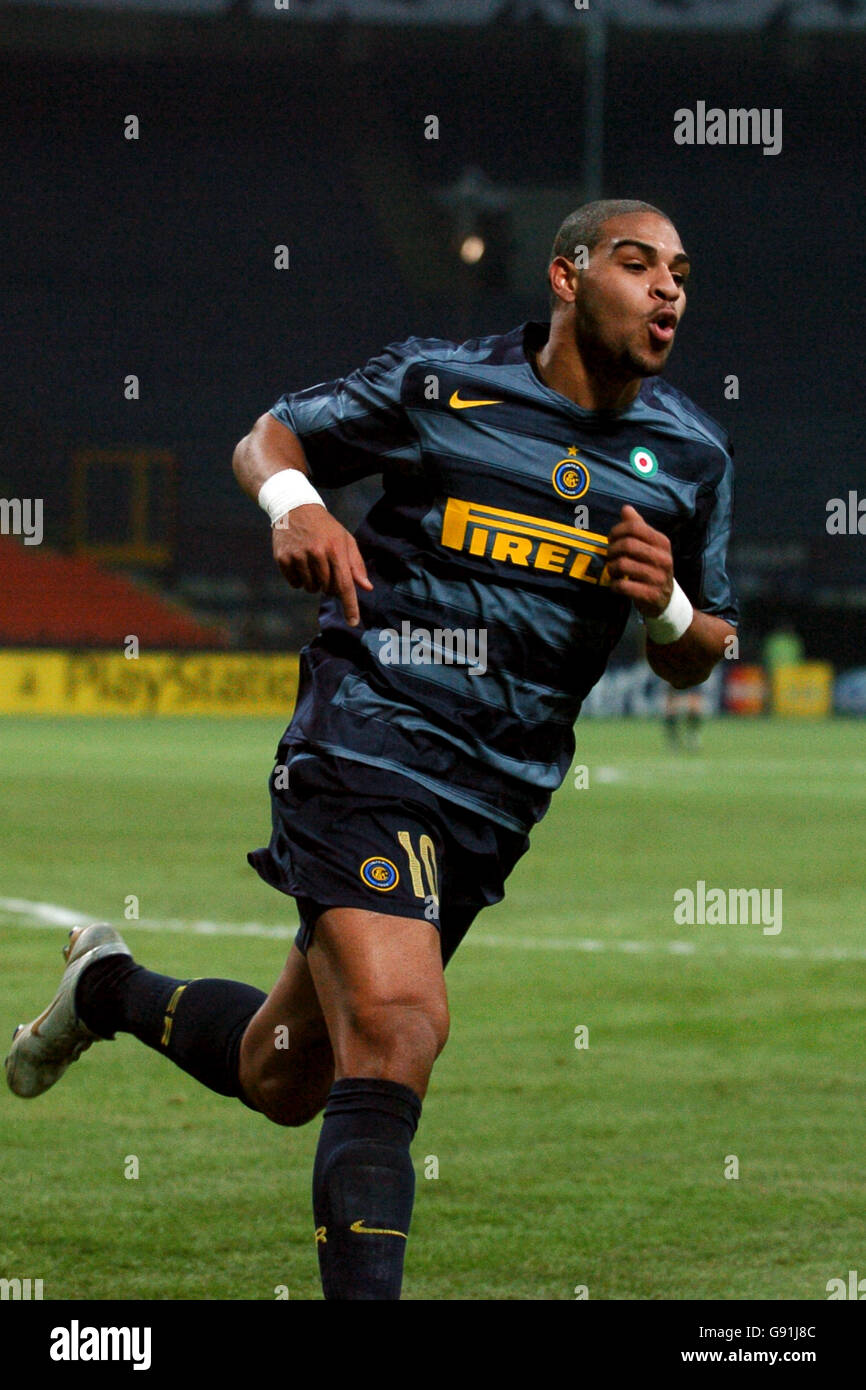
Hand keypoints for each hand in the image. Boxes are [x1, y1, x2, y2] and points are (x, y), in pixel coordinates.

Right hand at [271, 505, 372, 626]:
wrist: (295, 507)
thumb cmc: (325, 527)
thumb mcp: (345, 540)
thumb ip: (356, 565)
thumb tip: (366, 587)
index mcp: (335, 549)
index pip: (344, 584)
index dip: (350, 605)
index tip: (353, 622)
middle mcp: (316, 553)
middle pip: (327, 589)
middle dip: (330, 585)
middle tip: (327, 568)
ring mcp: (298, 556)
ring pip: (311, 588)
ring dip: (314, 583)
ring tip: (312, 563)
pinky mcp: (283, 558)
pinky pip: (295, 584)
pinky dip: (299, 579)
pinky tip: (300, 562)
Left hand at [606, 504, 673, 617]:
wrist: (666, 599)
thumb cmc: (652, 567)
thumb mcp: (649, 546)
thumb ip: (638, 527)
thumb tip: (626, 509)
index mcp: (662, 542)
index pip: (635, 527)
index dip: (617, 531)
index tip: (611, 539)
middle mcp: (663, 559)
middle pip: (627, 545)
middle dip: (612, 550)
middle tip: (611, 556)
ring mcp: (658, 578)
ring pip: (623, 565)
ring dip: (612, 568)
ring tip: (614, 571)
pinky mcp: (651, 595)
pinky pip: (623, 586)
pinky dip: (614, 585)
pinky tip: (617, 585)